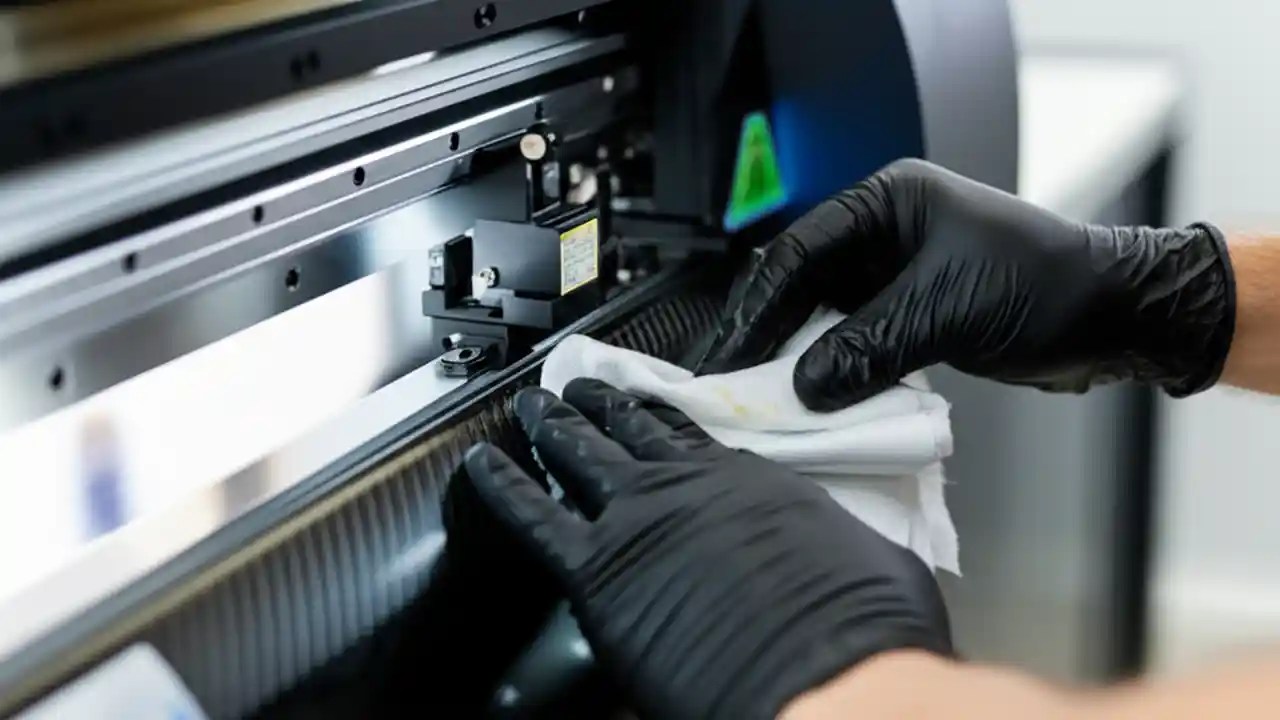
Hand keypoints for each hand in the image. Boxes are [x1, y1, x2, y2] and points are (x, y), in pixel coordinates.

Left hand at [462, 378, 951, 719]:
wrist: (829, 677)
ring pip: (576, 454)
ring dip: (549, 425)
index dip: (653, 414)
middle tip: (575, 387)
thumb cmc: (861, 629)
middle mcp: (685, 486)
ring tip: (530, 405)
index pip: (685, 434)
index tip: (637, 401)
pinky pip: (532, 518)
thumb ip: (827, 543)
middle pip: (626, 429)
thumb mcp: (868, 563)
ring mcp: (636, 521)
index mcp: (745, 482)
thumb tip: (838, 553)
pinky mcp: (598, 573)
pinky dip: (502, 487)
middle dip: (596, 404)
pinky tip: (479, 466)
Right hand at [696, 158, 1235, 410]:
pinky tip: (812, 403)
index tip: (729, 356)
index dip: (756, 308)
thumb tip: (805, 387)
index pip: (796, 253)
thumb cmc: (1046, 288)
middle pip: (800, 285)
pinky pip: (853, 344)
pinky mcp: (908, 315)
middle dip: (766, 335)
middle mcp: (883, 235)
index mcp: (886, 204)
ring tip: (761, 401)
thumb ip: (868, 346)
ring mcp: (894, 276)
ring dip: (796, 359)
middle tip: (729, 383)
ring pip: (823, 319)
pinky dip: (832, 373)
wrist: (1114, 317)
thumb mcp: (946, 311)